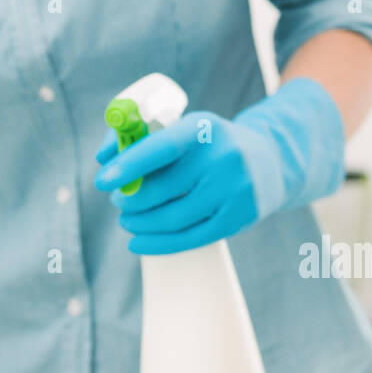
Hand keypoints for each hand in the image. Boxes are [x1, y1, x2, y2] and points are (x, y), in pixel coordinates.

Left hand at [93, 77, 344, 254]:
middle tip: (117, 201)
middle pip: (163, 189)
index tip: (102, 180)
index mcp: (204, 128)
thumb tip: (102, 157)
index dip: (129, 165)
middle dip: (131, 199)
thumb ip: (140, 137)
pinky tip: (136, 242)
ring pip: (173, 218)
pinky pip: (190, 238)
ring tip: (127, 219)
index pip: (162, 148)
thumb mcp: (185, 130)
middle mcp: (224, 157)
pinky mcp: (238, 218)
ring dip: (140, 222)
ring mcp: (234, 190)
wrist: (269, 161)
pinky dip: (157, 244)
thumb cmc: (210, 146)